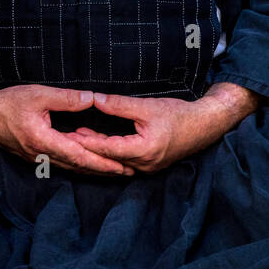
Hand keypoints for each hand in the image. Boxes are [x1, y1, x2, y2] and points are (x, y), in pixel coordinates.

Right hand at [0, 84, 135, 176]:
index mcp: (43, 140)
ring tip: (116, 170)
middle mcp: (42, 155)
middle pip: (79, 167)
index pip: (79, 156)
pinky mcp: (36, 157)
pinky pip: (63, 164)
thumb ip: (67, 98)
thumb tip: (92, 98)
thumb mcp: (38, 94)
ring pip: (72, 168)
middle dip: (105, 171)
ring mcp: (38, 158)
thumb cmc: (8, 103)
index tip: (122, 165)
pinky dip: (80, 165)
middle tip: (128, 172)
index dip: (102, 162)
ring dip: (94, 170)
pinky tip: (90, 163)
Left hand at [68, 85, 254, 172]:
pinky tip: (97, 145)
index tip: (67, 134)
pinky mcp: (149, 166)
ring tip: (75, 141)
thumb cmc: (179, 114)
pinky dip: (108, 155)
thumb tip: (94, 100)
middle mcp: (144, 165)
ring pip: (114, 164)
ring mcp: (147, 168)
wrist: (205, 126)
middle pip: (107, 160)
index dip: (86, 141)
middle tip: (63, 140)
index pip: (107, 148)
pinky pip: (123, 163)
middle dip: (85, 150)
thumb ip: (119, 105)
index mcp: (143, 151)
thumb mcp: (148, 106)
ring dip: (96, 153)